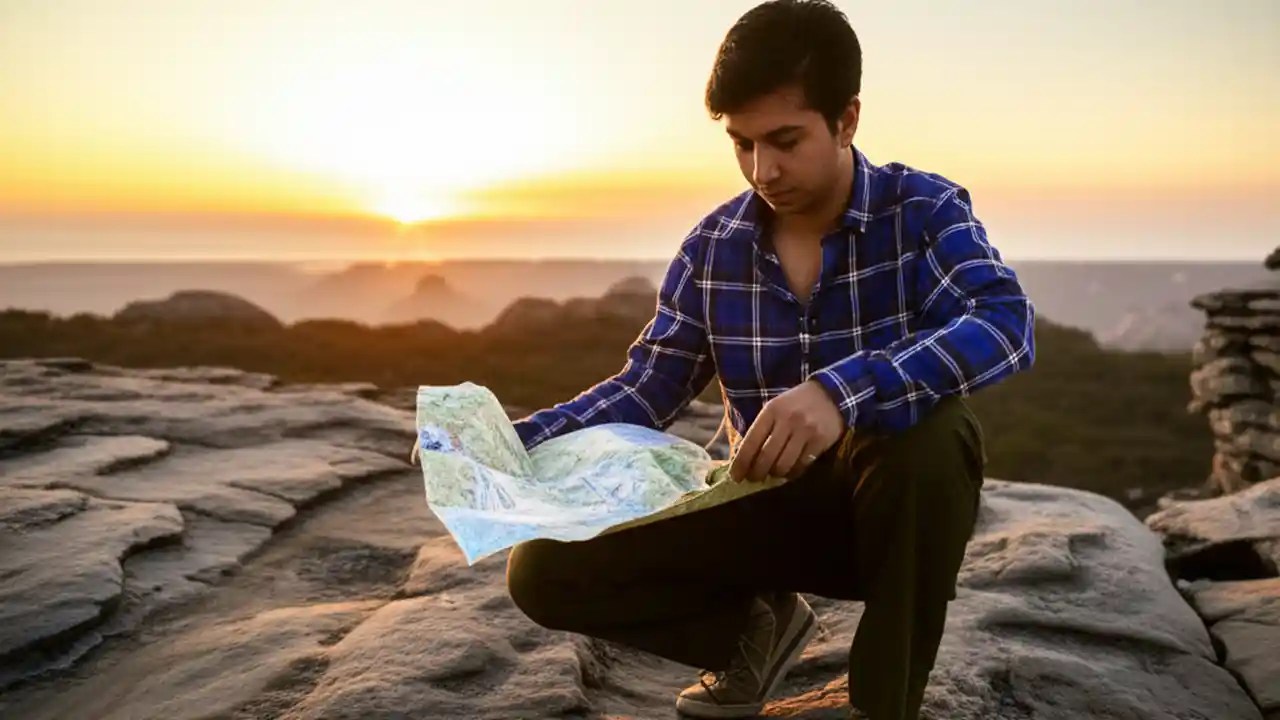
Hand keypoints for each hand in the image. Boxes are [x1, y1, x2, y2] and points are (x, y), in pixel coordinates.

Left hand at [729, 379, 844, 482]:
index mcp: (771, 410)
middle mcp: (787, 420)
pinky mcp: (820, 441)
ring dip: (775, 474)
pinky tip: (789, 471)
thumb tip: (742, 457)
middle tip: (753, 479)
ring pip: (783, 464)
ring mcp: (805, 431)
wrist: (830, 394)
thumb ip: (760, 428)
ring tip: (772, 474)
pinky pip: (802, 465)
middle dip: (756, 473)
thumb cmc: (796, 403)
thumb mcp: (775, 407)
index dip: (741, 463)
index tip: (736, 476)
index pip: (751, 442)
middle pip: (766, 457)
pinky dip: (793, 472)